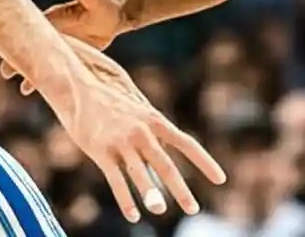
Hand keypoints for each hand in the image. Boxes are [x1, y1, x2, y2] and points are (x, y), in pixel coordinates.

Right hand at [0, 0, 121, 84]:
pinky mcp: (67, 57)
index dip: (20, 38)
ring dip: (31, 73)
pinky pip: (53, 69)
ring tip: (24, 89)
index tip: (6, 46)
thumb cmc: (104, 7)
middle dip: (17, 58)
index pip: (32, 29)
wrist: (114, 19)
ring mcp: (58, 46)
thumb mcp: (96, 1)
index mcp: (54, 18)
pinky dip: (46, 79)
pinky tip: (38, 90)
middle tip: (5, 73)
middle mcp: (52, 33)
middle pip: (31, 47)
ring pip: (40, 61)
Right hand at [38, 36, 226, 222]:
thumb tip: (169, 160)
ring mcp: (121, 141)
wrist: (83, 89)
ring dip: (151, 194)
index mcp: (157, 121)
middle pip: (165, 164)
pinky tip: (133, 216)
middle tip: (193, 210)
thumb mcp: (142, 115)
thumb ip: (156, 136)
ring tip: (161, 211)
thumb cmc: (116, 106)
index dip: (205, 162)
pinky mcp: (100, 151)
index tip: (221, 180)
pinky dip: (125, 199)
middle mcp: (142, 132)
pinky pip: (115, 180)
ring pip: (139, 173)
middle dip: (180, 189)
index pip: (188, 144)